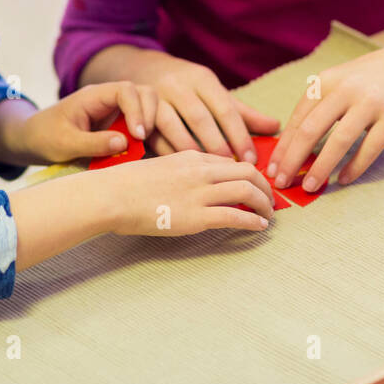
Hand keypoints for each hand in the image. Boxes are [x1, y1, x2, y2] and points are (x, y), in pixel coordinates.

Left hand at [17, 81, 157, 164]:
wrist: (34, 140)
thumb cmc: (45, 136)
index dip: (137, 110)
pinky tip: (165, 159)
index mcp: (96, 96)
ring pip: (153, 112)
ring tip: (169, 152)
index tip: (138, 134)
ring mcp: (120, 114)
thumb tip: (124, 143)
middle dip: (156, 116)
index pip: (126, 90)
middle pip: (147, 95)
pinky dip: (157, 143)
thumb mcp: (65, 142)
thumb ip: (93, 142)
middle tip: (151, 141)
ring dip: (162, 130)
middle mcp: (112, 101)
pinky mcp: (124, 130)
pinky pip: (148, 131)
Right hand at [97, 151, 275, 234]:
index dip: (249, 174)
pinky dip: (253, 221)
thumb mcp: (158, 168)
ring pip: (247, 190)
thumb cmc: (126, 185)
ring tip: (269, 215)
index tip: (256, 186)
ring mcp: (200, 192)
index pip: (231, 161)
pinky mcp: (196, 216)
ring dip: (265, 204)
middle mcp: (201, 170)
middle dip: (266, 186)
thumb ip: (181, 172)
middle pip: (248, 170)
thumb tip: (195, 185)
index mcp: (191, 156)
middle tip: (271, 200)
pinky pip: (235, 215)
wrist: (111, 195)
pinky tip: (259, 227)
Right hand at [131, 52, 278, 161]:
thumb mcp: (214, 93)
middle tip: (232, 171)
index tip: (252, 160)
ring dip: (191, 150)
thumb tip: (275, 126)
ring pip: (172, 126)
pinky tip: (183, 171)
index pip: (225, 109)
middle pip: (200, 118)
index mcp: (202, 79)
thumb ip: (242, 112)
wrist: (145, 69)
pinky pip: (153, 137)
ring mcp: (156, 99)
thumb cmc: (190, 89)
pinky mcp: (139, 115)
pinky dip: (168, 153)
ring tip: (208, 175)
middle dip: (217, 146)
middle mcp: (178, 86)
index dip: (239, 135)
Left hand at [269, 43, 383, 193]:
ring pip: (339, 141)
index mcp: (326, 81)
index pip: (297, 119)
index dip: (283, 147)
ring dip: (321, 167)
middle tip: (282, 183)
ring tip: (310, 187)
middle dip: (293, 160)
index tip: (272, 170)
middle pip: (311, 130)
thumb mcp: (338, 82)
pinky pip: (370, 147)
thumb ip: (317, 106)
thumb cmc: (368, 80)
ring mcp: (371, 102)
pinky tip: (343, 180)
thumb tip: (290, 147)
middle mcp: (345, 89)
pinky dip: (355, 167)